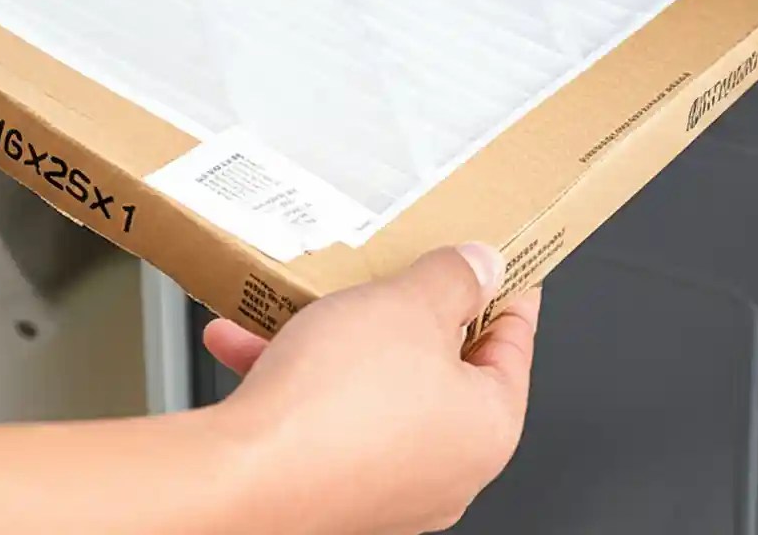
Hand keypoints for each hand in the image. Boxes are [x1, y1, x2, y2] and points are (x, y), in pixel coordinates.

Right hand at [205, 244, 540, 534]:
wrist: (245, 478)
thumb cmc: (335, 407)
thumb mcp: (409, 304)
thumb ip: (454, 278)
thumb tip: (480, 268)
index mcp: (488, 428)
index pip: (512, 347)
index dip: (504, 295)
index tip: (495, 266)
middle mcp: (446, 470)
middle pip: (436, 369)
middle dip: (402, 313)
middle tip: (393, 273)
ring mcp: (386, 486)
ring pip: (368, 390)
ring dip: (332, 342)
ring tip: (300, 302)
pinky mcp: (329, 490)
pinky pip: (321, 419)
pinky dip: (293, 378)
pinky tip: (249, 343)